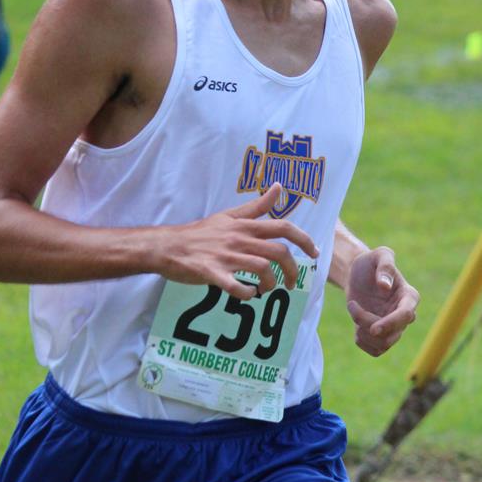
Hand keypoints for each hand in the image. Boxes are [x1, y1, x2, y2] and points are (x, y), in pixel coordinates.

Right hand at [152, 185, 318, 297]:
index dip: (304, 240)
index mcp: (245, 226)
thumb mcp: (229, 216)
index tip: (315, 253)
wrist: (167, 245)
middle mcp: (239, 239)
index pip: (283, 227)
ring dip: (270, 283)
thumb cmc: (200, 233)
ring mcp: (226, 256)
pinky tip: (247, 294)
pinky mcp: (212, 272)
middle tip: (290, 284)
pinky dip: (246, 293)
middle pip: (278, 252)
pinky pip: (235, 286)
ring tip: (265, 290)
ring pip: (262, 268)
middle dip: (292, 270)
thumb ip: (256, 206)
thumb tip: (278, 187)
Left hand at [345, 246, 417, 356]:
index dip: (391, 324)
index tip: (374, 328)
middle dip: (369, 325)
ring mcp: (394, 327)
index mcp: (409, 296)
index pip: (406, 315)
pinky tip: (356, 326)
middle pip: (392, 334)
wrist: (358, 274)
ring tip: (353, 310)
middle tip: (352, 305)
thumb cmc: (370, 262)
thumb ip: (385, 265)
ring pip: (383, 345)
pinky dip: (363, 342)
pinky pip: (376, 351)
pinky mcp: (382, 335)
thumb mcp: (379, 254)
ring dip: (363, 333)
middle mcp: (404, 314)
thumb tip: (385, 286)